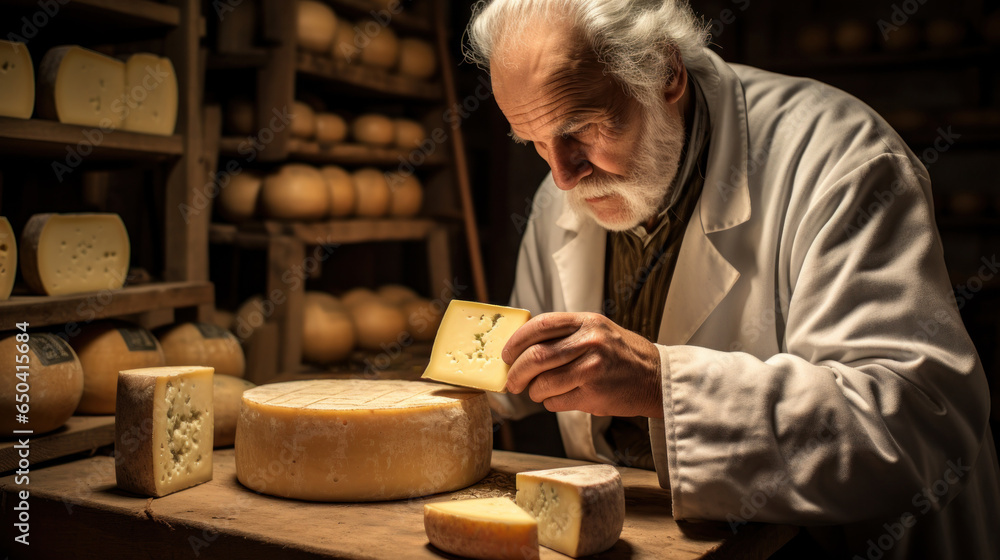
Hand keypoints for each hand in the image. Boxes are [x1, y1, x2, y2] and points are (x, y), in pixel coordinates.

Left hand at [502, 312, 663, 417]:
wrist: (656, 377)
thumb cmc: (620, 355)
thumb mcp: (597, 330)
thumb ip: (565, 334)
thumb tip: (521, 347)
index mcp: (587, 321)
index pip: (540, 325)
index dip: (517, 341)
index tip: (506, 354)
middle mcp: (590, 342)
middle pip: (536, 356)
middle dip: (516, 372)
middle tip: (511, 381)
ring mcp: (592, 368)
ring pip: (543, 383)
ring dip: (533, 391)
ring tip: (537, 392)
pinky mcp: (594, 394)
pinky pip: (556, 402)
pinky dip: (550, 403)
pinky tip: (559, 398)